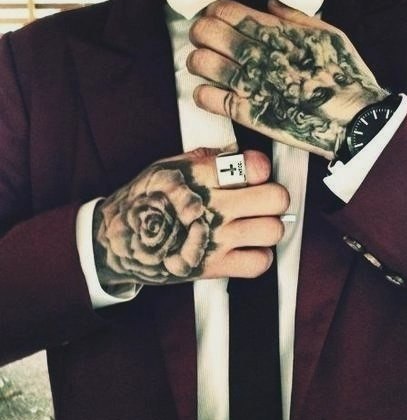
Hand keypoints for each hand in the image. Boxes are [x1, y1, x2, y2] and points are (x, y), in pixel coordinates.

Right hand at [92, 148, 288, 286]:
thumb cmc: (144, 199)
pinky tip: (246, 248)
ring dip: (268, 226)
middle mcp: (212, 206)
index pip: (257, 166)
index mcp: (202, 177)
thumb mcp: (168, 165)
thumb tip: (238, 153)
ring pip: (273, 230)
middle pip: (275, 198)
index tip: (254, 172)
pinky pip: (259, 263)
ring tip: (254, 224)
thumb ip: (206, 158)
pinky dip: (258, 256)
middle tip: (262, 199)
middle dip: (274, 196)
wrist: (119, 238)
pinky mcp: (214, 267)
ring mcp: (215, 238)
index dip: (261, 167)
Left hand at [188, 0, 388, 158]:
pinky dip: (201, 94)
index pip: (228, 12)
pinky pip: (211, 100)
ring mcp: (252, 85)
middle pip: (210, 34)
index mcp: (276, 33)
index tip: (214, 19)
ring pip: (205, 64)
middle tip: (202, 39)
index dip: (213, 13)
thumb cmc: (344, 76)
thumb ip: (295, 17)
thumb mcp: (328, 34)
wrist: (352, 119)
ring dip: (196, 62)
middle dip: (200, 33)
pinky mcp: (249, 114)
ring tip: (200, 64)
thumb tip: (268, 5)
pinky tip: (204, 91)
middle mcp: (260, 56)